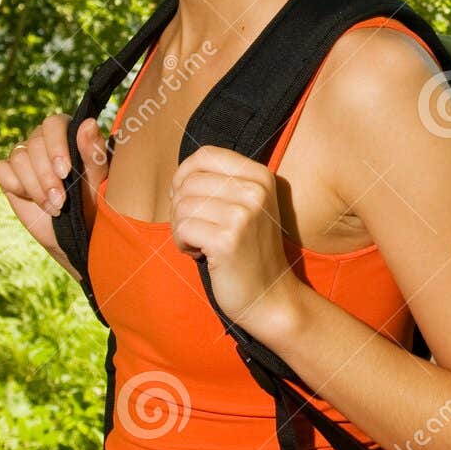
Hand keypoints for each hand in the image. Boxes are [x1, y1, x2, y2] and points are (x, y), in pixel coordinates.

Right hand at [0, 114, 108, 275]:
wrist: (78, 231)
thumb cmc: (95, 199)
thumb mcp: (99, 178)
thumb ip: (93, 152)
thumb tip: (88, 123)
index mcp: (70, 134)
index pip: (54, 123)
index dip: (56, 146)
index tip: (65, 172)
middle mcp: (45, 140)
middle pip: (34, 143)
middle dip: (46, 176)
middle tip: (62, 200)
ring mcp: (25, 156)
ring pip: (18, 158)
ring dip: (35, 186)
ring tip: (55, 206)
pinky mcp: (10, 174)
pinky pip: (1, 170)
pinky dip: (16, 186)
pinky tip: (32, 199)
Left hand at [169, 145, 305, 344]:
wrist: (269, 295)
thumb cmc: (249, 249)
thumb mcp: (247, 205)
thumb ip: (221, 182)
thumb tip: (181, 174)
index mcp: (261, 176)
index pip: (206, 154)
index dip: (185, 174)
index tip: (188, 199)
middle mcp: (256, 190)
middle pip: (189, 181)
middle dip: (181, 207)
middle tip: (197, 229)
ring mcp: (243, 214)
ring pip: (182, 205)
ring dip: (181, 228)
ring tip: (201, 243)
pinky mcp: (227, 240)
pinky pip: (182, 228)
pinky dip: (182, 244)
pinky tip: (201, 254)